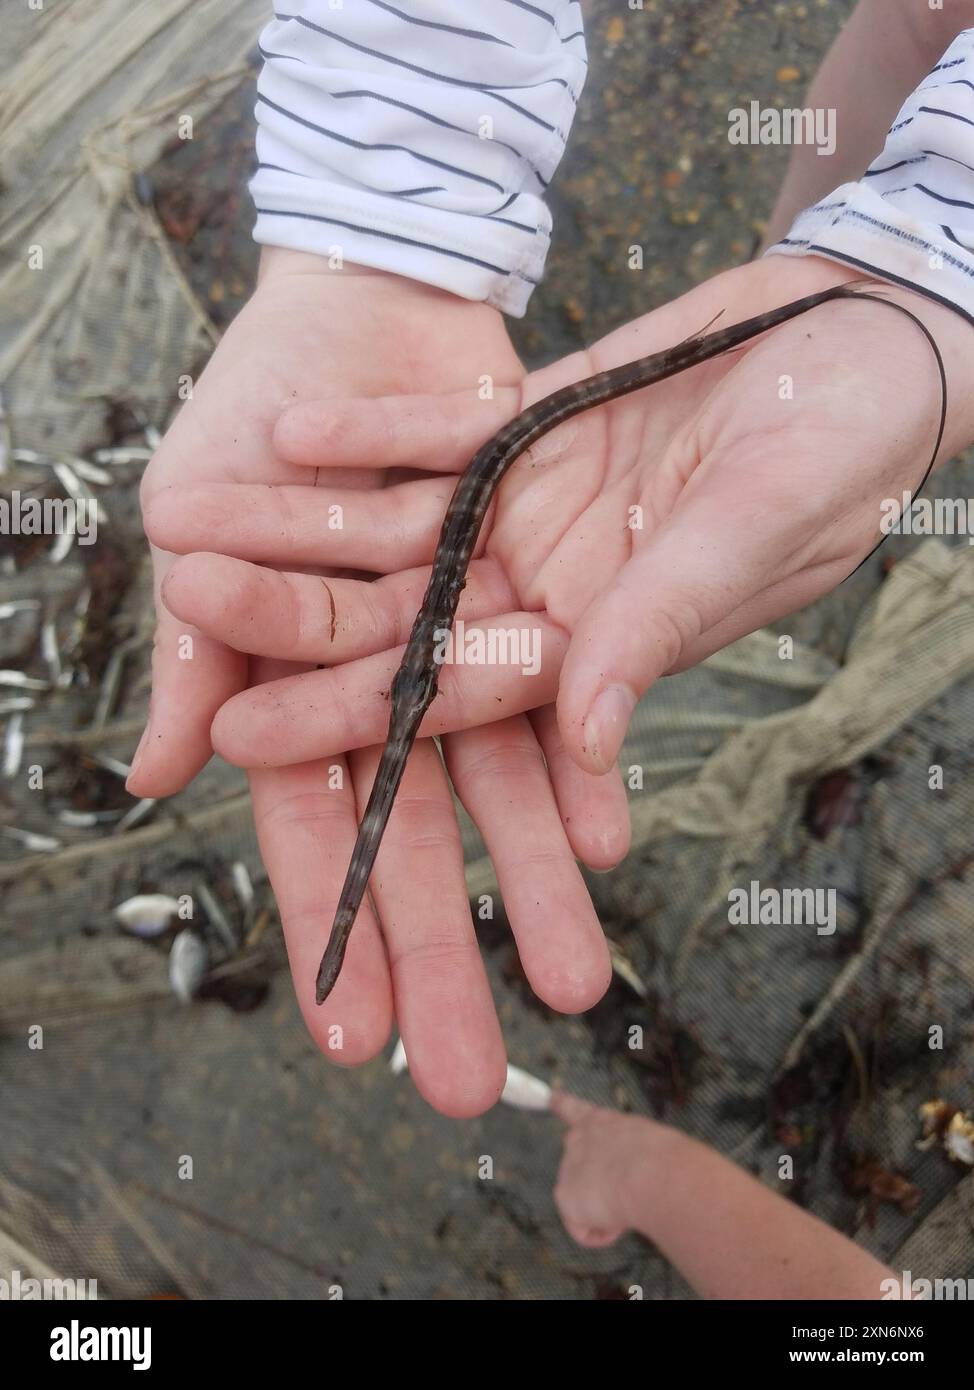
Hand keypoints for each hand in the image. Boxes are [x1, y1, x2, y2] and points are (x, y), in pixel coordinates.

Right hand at [133, 248, 626, 1116]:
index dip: (331, 930)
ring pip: (498, 780)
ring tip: (573, 979)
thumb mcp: (200, 515)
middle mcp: (382, 687)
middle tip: (472, 1073)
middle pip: (415, 833)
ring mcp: (458, 650)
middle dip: (443, 946)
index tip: (356, 1042)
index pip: (310, 829)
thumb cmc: (252, 413)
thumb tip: (151, 775)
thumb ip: (195, 645)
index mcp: (290, 684)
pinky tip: (610, 835)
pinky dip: (580, 754)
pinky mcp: (526, 597)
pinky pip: (560, 686)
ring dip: (531, 879)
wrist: (367, 306)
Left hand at [173, 252, 970, 778]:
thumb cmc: (845, 446)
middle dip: (291, 621)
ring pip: (396, 527)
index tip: (246, 735)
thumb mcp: (756, 531)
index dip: (352, 713)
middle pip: (400, 616)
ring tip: (190, 516)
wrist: (858, 338)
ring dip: (296, 522)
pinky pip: (437, 436)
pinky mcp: (528, 430)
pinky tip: (291, 433)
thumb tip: (588, 742)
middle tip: (185, 610)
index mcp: (601, 638)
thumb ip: (660, 625)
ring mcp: (531, 506)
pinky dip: (372, 433)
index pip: (460, 690)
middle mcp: (548, 584)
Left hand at [550, 1091, 665, 1245]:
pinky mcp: (565, 1197)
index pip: (577, 1109)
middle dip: (598, 1188)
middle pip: (577, 1168)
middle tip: (628, 1195)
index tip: (552, 1097)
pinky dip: (603, 1234)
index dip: (563, 1104)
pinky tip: (620, 1223)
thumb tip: (636, 1182)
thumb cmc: (665, 1160)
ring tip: (631, 1204)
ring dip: (609, 1211)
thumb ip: (633, 1157)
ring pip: (588, 1205)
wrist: (652, 1172)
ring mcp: (567, 1167)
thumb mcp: (651, 1147)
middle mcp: (579, 1139)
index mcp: (603, 1122)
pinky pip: (584, 1230)